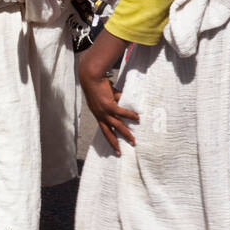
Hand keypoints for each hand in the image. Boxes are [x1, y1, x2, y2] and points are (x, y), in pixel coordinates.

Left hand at [77, 41, 137, 155]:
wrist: (91, 77)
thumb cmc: (99, 85)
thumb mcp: (107, 97)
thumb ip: (116, 101)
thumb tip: (127, 102)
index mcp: (98, 114)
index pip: (103, 129)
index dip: (109, 138)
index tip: (114, 148)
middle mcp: (99, 115)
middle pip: (107, 132)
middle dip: (114, 143)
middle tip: (120, 152)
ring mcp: (103, 111)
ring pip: (116, 126)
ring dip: (125, 134)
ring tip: (133, 140)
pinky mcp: (108, 105)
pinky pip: (121, 112)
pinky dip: (129, 116)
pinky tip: (137, 119)